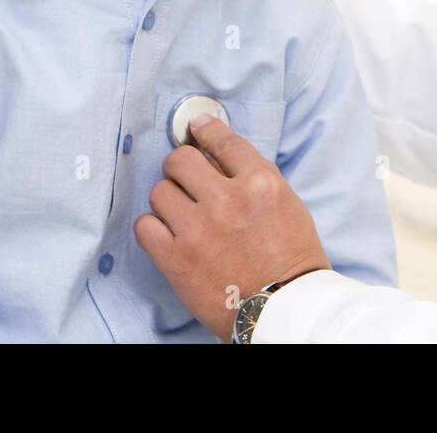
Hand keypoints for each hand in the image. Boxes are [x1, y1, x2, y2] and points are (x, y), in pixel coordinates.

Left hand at [134, 112, 330, 340]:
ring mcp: (199, 229)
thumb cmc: (291, 258)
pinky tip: (168, 235)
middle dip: (182, 167)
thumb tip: (217, 156)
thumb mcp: (287, 203)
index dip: (204, 130)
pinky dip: (153, 228)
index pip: (222, 140)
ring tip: (182, 215)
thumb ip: (254, 177)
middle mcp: (227, 200)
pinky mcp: (177, 259)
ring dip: (169, 200)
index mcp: (260, 183)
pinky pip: (144, 226)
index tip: (195, 128)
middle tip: (186, 180)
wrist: (284, 308)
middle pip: (181, 159)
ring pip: (160, 190)